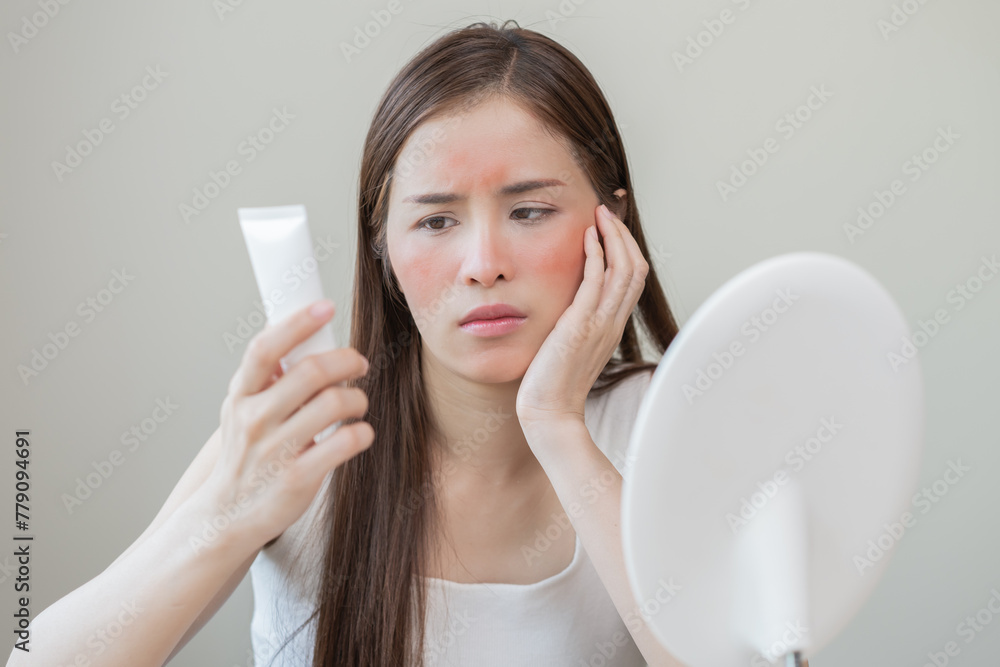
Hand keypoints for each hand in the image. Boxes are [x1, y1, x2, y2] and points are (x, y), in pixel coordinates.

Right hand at [196, 300, 373, 549]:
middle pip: (311, 372)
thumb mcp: (242, 412)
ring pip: (334, 404)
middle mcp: (254, 420)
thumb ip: (267, 380)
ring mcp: (275, 451)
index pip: (265, 348)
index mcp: (240, 396)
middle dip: (346, 360)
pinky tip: (359, 433)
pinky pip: (345, 442)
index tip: (325, 307)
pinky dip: (362, 432)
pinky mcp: (299, 478)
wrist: (226, 517)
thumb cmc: (245, 457)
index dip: (297, 323)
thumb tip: (301, 335)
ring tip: (357, 403)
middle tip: (359, 364)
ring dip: (357, 398)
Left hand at [515, 203, 647, 432]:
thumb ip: (577, 323)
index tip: (611, 227)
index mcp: (612, 327)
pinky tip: (587, 237)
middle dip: (623, 235)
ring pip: (624, 270)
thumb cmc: (552, 384)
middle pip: (636, 268)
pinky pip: (597, 282)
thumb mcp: (571, 346)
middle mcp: (612, 323)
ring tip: (600, 215)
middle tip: (607, 212)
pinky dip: (596, 254)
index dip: (627, 249)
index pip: (633, 279)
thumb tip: (567, 305)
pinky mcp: (581, 325)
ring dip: (613, 237)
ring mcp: (600, 323)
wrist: (549, 412)